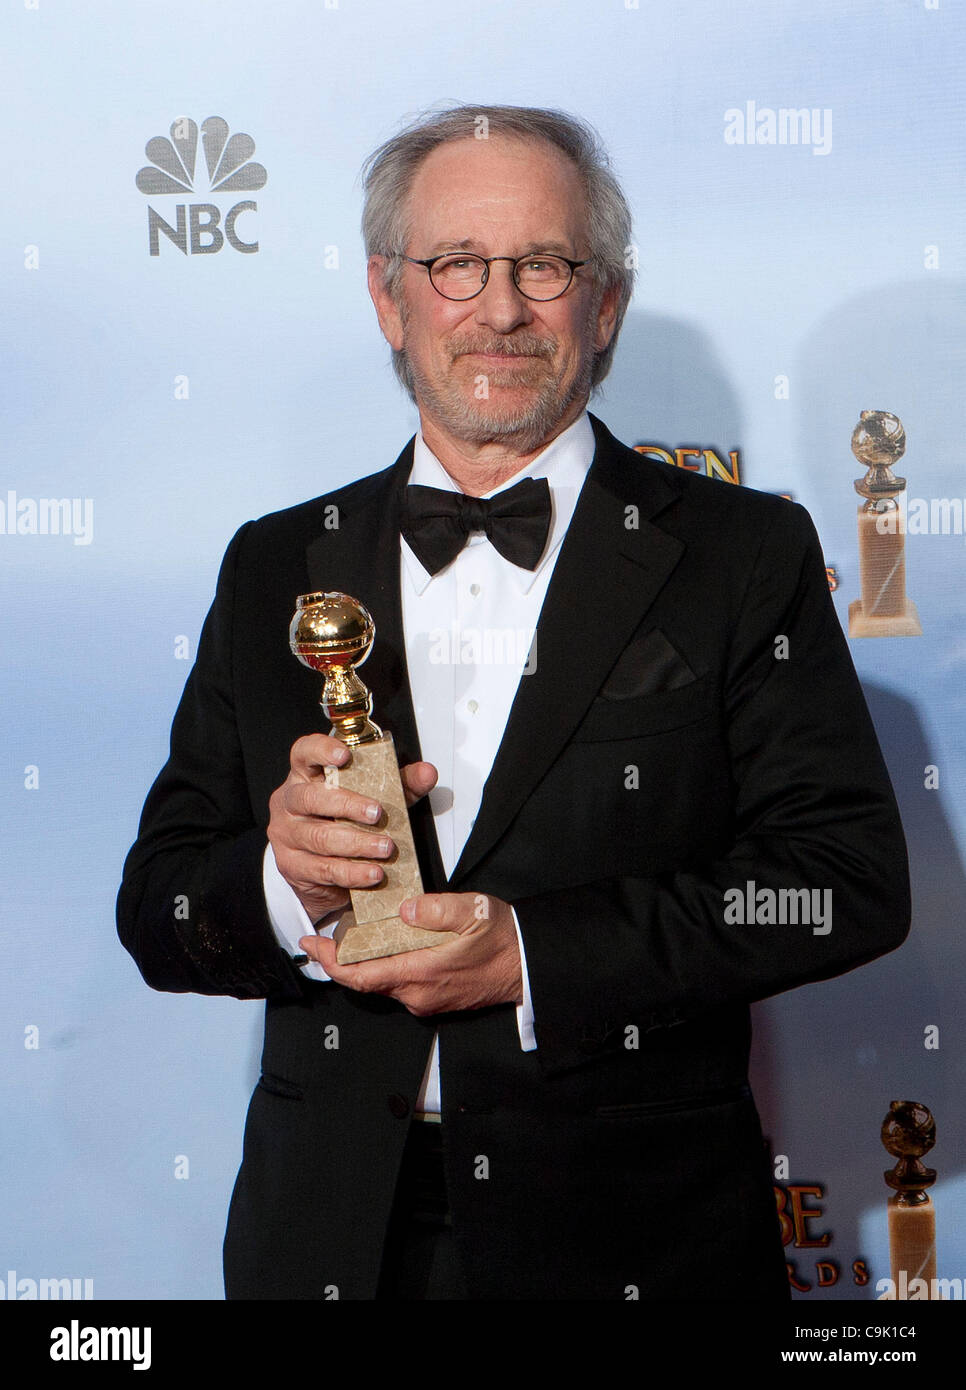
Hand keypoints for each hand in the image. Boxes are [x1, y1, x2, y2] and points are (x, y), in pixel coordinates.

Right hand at [267, 733, 436, 922]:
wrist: (319, 870)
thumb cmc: (343, 821)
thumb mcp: (372, 797)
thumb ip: (400, 784)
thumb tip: (426, 773)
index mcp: (305, 776)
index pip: (303, 752)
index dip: (320, 750)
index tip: (344, 755)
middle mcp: (290, 802)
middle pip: (309, 797)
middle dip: (347, 805)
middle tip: (377, 813)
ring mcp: (287, 835)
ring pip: (319, 837)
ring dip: (356, 843)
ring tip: (385, 847)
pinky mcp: (293, 866)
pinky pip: (324, 869)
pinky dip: (353, 872)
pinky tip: (373, 872)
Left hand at [300, 892, 522, 1015]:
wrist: (527, 966)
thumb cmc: (502, 940)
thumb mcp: (473, 912)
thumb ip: (436, 909)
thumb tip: (405, 909)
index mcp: (421, 973)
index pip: (362, 976)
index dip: (331, 964)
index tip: (312, 946)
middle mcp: (417, 994)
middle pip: (366, 982)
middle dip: (341, 962)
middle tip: (323, 939)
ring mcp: (425, 1000)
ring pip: (382, 983)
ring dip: (363, 964)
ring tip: (350, 938)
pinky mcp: (434, 998)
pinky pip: (399, 984)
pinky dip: (384, 967)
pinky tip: (385, 947)